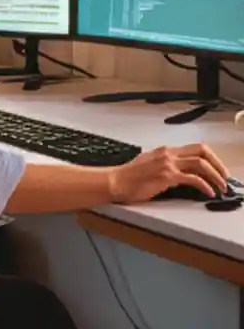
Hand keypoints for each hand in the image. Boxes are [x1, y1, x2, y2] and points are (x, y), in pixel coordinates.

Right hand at [108, 143, 229, 202]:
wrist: (115, 182)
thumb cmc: (127, 177)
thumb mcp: (148, 165)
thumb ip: (163, 165)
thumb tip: (178, 173)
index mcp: (165, 151)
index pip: (195, 148)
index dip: (211, 158)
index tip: (218, 169)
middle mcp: (168, 154)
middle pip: (202, 152)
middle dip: (218, 164)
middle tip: (225, 177)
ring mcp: (168, 164)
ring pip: (201, 164)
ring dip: (216, 176)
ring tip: (222, 187)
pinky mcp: (167, 176)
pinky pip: (194, 179)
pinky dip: (205, 186)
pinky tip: (209, 193)